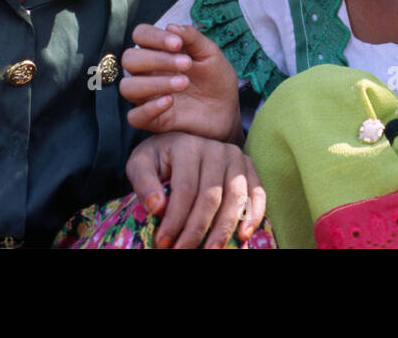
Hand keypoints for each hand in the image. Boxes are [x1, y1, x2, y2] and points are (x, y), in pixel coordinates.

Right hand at [120, 24, 240, 141]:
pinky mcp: (152, 120)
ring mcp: (147, 97)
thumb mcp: (210, 54)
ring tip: (183, 83)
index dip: (154, 36)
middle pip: (129, 59)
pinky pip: (134, 116)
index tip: (178, 44)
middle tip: (186, 64)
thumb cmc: (216, 79)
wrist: (228, 110)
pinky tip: (170, 101)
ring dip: (154, 83)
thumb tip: (171, 26)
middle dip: (156, 59)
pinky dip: (149, 108)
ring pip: (127, 87)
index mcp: (158, 51)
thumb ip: (192, 38)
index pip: (140, 35)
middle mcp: (147, 72)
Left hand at [127, 132, 264, 248]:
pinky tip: (243, 237)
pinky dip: (254, 215)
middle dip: (197, 230)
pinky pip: (258, 192)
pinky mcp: (249, 167)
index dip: (175, 220)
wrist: (179, 144)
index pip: (185, 189)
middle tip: (183, 252)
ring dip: (225, 229)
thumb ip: (143, 183)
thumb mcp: (140, 164)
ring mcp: (236, 157)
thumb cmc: (158, 159)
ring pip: (236, 197)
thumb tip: (157, 208)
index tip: (163, 243)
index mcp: (188, 146)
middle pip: (211, 196)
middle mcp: (216, 149)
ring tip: (212, 251)